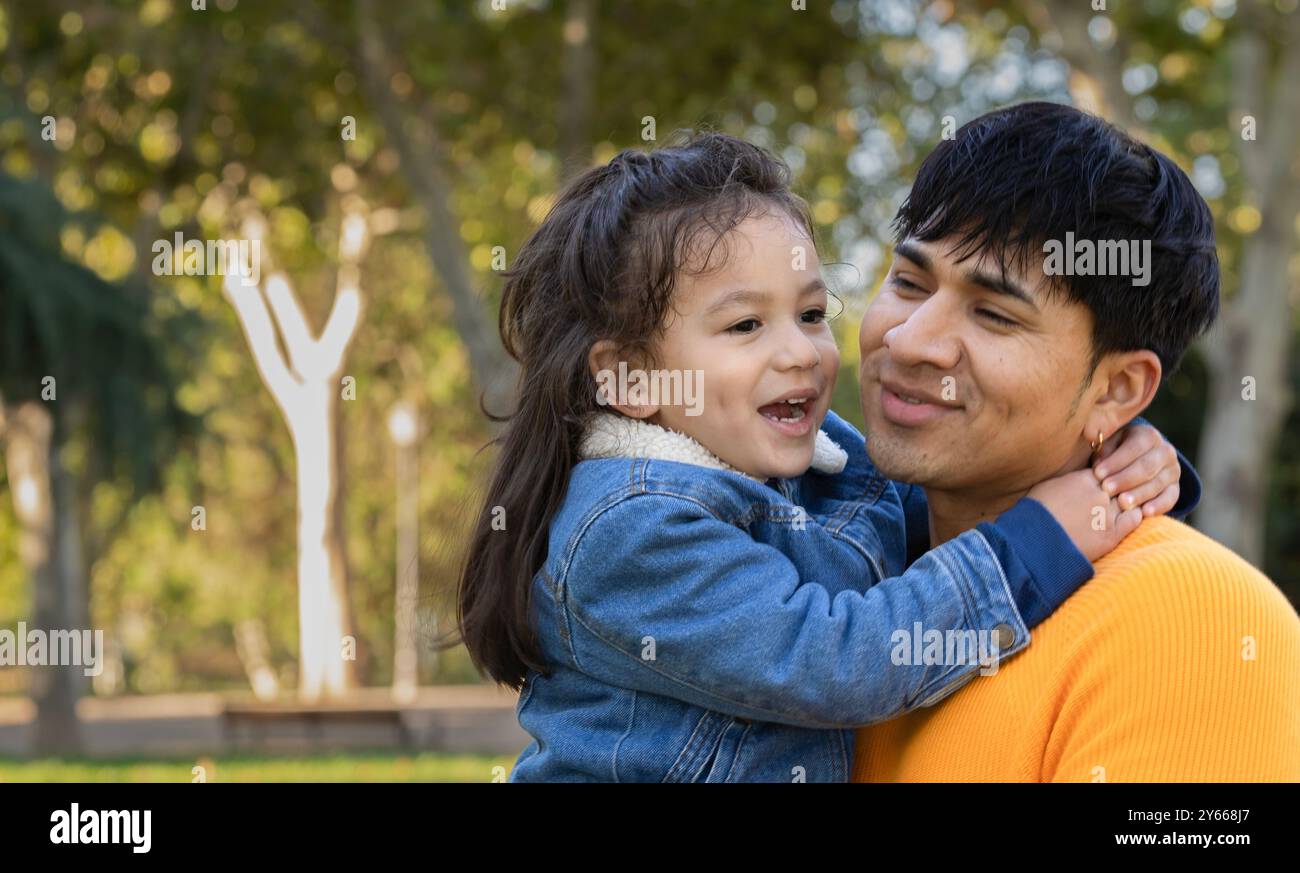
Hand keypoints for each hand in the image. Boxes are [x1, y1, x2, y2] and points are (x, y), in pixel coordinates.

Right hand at [1027, 469, 1143, 561]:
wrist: (1033, 542)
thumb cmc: (1034, 514)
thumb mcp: (1048, 486)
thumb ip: (1070, 479)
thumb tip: (1078, 478)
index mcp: (1082, 479)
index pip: (1107, 470)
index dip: (1107, 476)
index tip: (1104, 481)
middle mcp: (1098, 493)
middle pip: (1121, 483)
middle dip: (1119, 488)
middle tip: (1115, 493)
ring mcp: (1107, 514)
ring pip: (1130, 499)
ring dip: (1128, 501)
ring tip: (1123, 504)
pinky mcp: (1112, 534)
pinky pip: (1135, 518)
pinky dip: (1134, 515)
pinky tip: (1128, 516)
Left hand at [1091, 423, 1180, 518]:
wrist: (1132, 465)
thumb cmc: (1113, 454)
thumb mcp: (1107, 446)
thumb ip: (1103, 451)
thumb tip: (1099, 462)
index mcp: (1148, 435)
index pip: (1135, 446)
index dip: (1117, 460)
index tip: (1098, 473)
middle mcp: (1165, 451)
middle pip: (1147, 465)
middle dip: (1125, 478)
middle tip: (1107, 489)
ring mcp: (1173, 470)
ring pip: (1158, 483)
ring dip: (1139, 494)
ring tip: (1122, 503)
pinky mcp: (1175, 488)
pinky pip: (1170, 498)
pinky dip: (1159, 506)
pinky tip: (1145, 512)